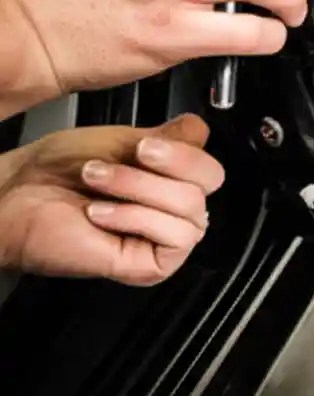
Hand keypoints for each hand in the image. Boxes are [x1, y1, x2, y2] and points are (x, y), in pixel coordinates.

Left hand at [0, 114, 223, 285]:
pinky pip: (175, 237)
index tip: (147, 145)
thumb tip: (200, 129)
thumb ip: (169, 137)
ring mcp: (161, 239)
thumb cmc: (55, 173)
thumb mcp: (122, 141)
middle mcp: (170, 211)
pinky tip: (102, 214)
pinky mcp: (150, 265)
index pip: (211, 170)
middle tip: (122, 160)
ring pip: (192, 209)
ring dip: (139, 190)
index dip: (186, 153)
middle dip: (160, 168)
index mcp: (170, 182)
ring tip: (99, 184)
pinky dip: (137, 218)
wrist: (17, 197)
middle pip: (208, 185)